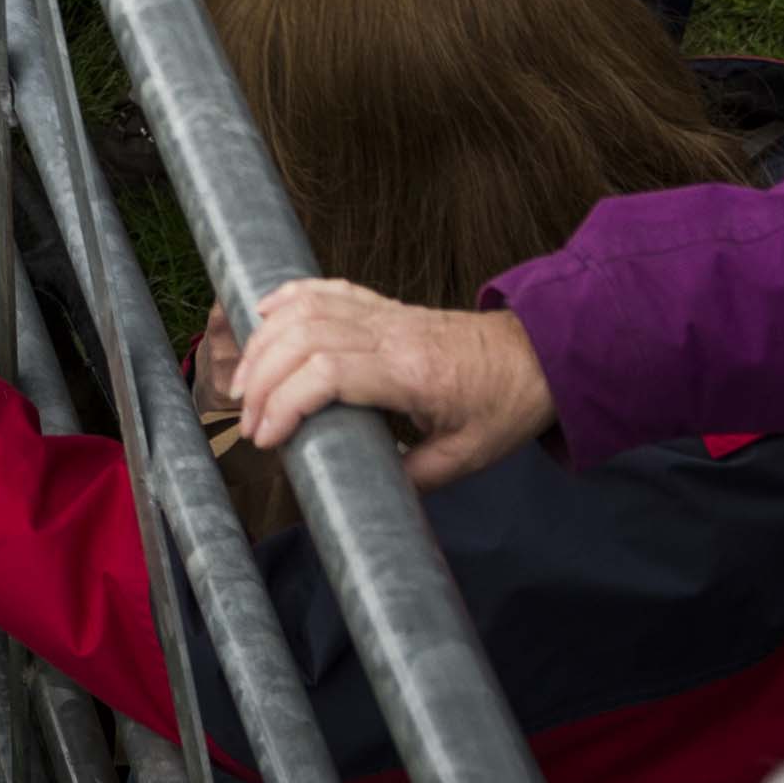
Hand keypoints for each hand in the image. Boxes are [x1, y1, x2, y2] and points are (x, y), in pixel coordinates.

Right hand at [207, 282, 558, 487]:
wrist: (539, 356)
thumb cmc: (505, 405)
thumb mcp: (466, 458)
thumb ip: (412, 477)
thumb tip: (364, 493)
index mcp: (410, 372)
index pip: (327, 371)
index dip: (285, 401)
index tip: (267, 438)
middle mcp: (390, 334)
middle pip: (303, 337)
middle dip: (262, 378)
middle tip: (248, 421)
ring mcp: (385, 314)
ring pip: (306, 310)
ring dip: (265, 341)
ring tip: (244, 382)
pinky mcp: (384, 305)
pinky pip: (326, 289)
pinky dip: (288, 297)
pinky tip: (263, 314)